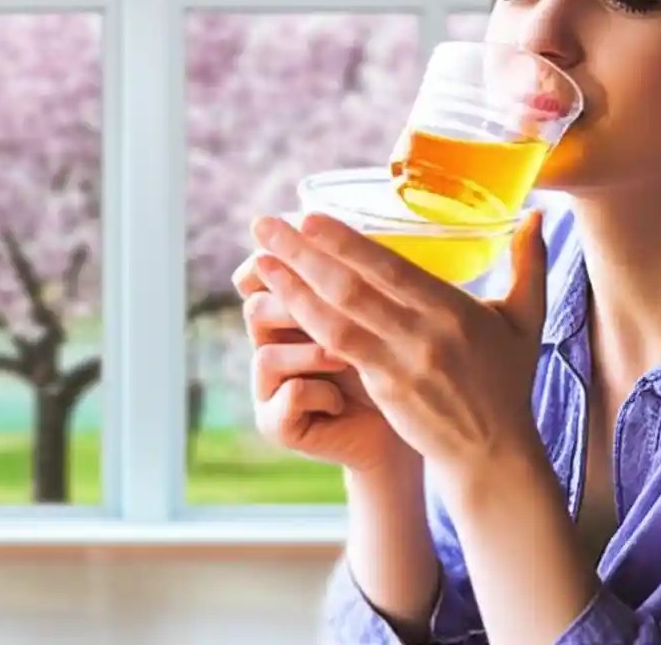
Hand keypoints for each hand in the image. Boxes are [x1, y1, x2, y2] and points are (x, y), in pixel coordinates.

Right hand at [231, 253, 416, 475]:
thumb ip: (362, 279)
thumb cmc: (398, 366)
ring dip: (312, 352)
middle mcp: (271, 345)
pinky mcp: (276, 423)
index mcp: (290, 313)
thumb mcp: (383, 316)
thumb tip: (350, 226)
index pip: (263, 277)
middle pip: (256, 308)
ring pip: (267, 355)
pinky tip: (343, 401)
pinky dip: (321, 394)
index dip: (280, 258)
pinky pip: (288, 395)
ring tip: (349, 358)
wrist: (404, 435)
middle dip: (291, 297)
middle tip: (330, 295)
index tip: (306, 234)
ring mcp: (268, 387)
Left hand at [249, 210, 548, 487]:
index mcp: (453, 308)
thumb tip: (538, 213)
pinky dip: (306, 322)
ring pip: (335, 315)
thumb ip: (530, 264)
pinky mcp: (383, 387)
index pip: (389, 266)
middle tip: (263, 223)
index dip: (345, 241)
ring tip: (257, 259)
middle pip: (351, 284)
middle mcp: (424, 332)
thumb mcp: (526, 320)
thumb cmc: (506, 381)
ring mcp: (400, 362)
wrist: (494, 452)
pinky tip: (278, 304)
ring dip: (291, 285)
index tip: (309, 216)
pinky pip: (338, 348)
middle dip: (302, 251)